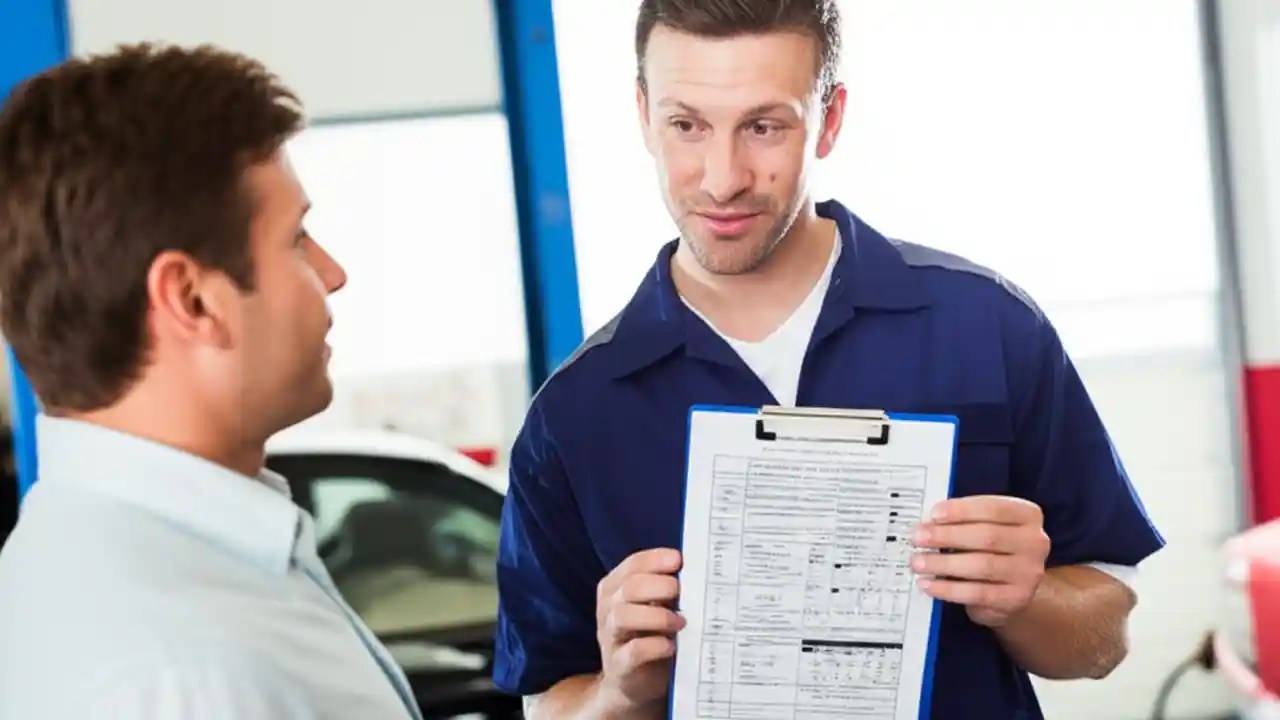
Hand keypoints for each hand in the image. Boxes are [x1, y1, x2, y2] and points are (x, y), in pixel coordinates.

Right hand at [595, 548, 684, 713]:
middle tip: (680, 590)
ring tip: (681, 621)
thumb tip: (698, 571)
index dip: (655, 560)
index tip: (678, 560)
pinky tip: (672, 645)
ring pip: (623, 616)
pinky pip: (633, 652)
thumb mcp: (655, 608)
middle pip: (629, 588)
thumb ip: (668, 590)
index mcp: (615, 588)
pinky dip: (654, 646)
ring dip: (657, 616)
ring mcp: (610, 638)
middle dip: (658, 585)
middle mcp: (608, 609)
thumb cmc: (649, 635)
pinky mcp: (620, 666)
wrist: (633, 683)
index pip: (632, 565)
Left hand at [911, 496, 1049, 627]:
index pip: (994, 508)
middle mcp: (1035, 542)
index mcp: (1028, 515)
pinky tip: (928, 585)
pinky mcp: (1016, 599)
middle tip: (918, 538)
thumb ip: (964, 519)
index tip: (934, 514)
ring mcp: (1029, 572)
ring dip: (943, 563)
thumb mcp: (985, 526)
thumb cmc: (991, 549)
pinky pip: (978, 593)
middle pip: (987, 536)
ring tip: (918, 562)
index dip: (962, 510)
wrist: (1012, 590)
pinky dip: (948, 589)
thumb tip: (928, 522)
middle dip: (947, 536)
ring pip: (981, 565)